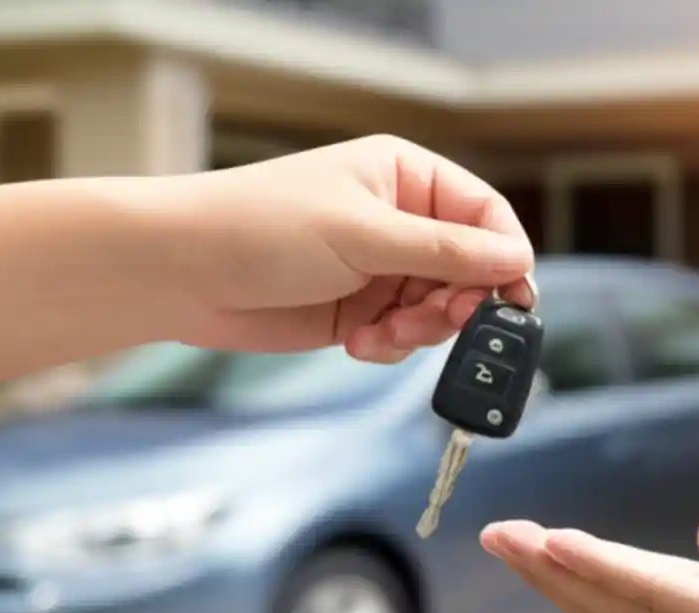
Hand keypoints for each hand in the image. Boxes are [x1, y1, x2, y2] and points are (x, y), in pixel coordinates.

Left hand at [167, 134, 534, 361]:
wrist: (180, 273)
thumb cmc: (260, 227)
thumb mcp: (363, 233)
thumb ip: (445, 251)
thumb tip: (518, 261)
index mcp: (406, 178)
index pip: (484, 216)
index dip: (504, 257)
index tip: (511, 299)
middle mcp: (400, 222)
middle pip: (470, 271)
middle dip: (458, 304)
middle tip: (435, 321)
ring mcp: (380, 270)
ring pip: (440, 311)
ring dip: (421, 332)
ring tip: (382, 334)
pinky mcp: (359, 313)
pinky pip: (404, 337)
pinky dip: (391, 347)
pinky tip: (358, 345)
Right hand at [482, 516, 698, 612]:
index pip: (639, 602)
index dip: (583, 576)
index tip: (537, 542)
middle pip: (613, 610)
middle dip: (549, 577)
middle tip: (495, 539)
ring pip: (621, 603)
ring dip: (558, 570)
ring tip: (508, 538)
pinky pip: (657, 591)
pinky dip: (602, 567)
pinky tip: (560, 543)